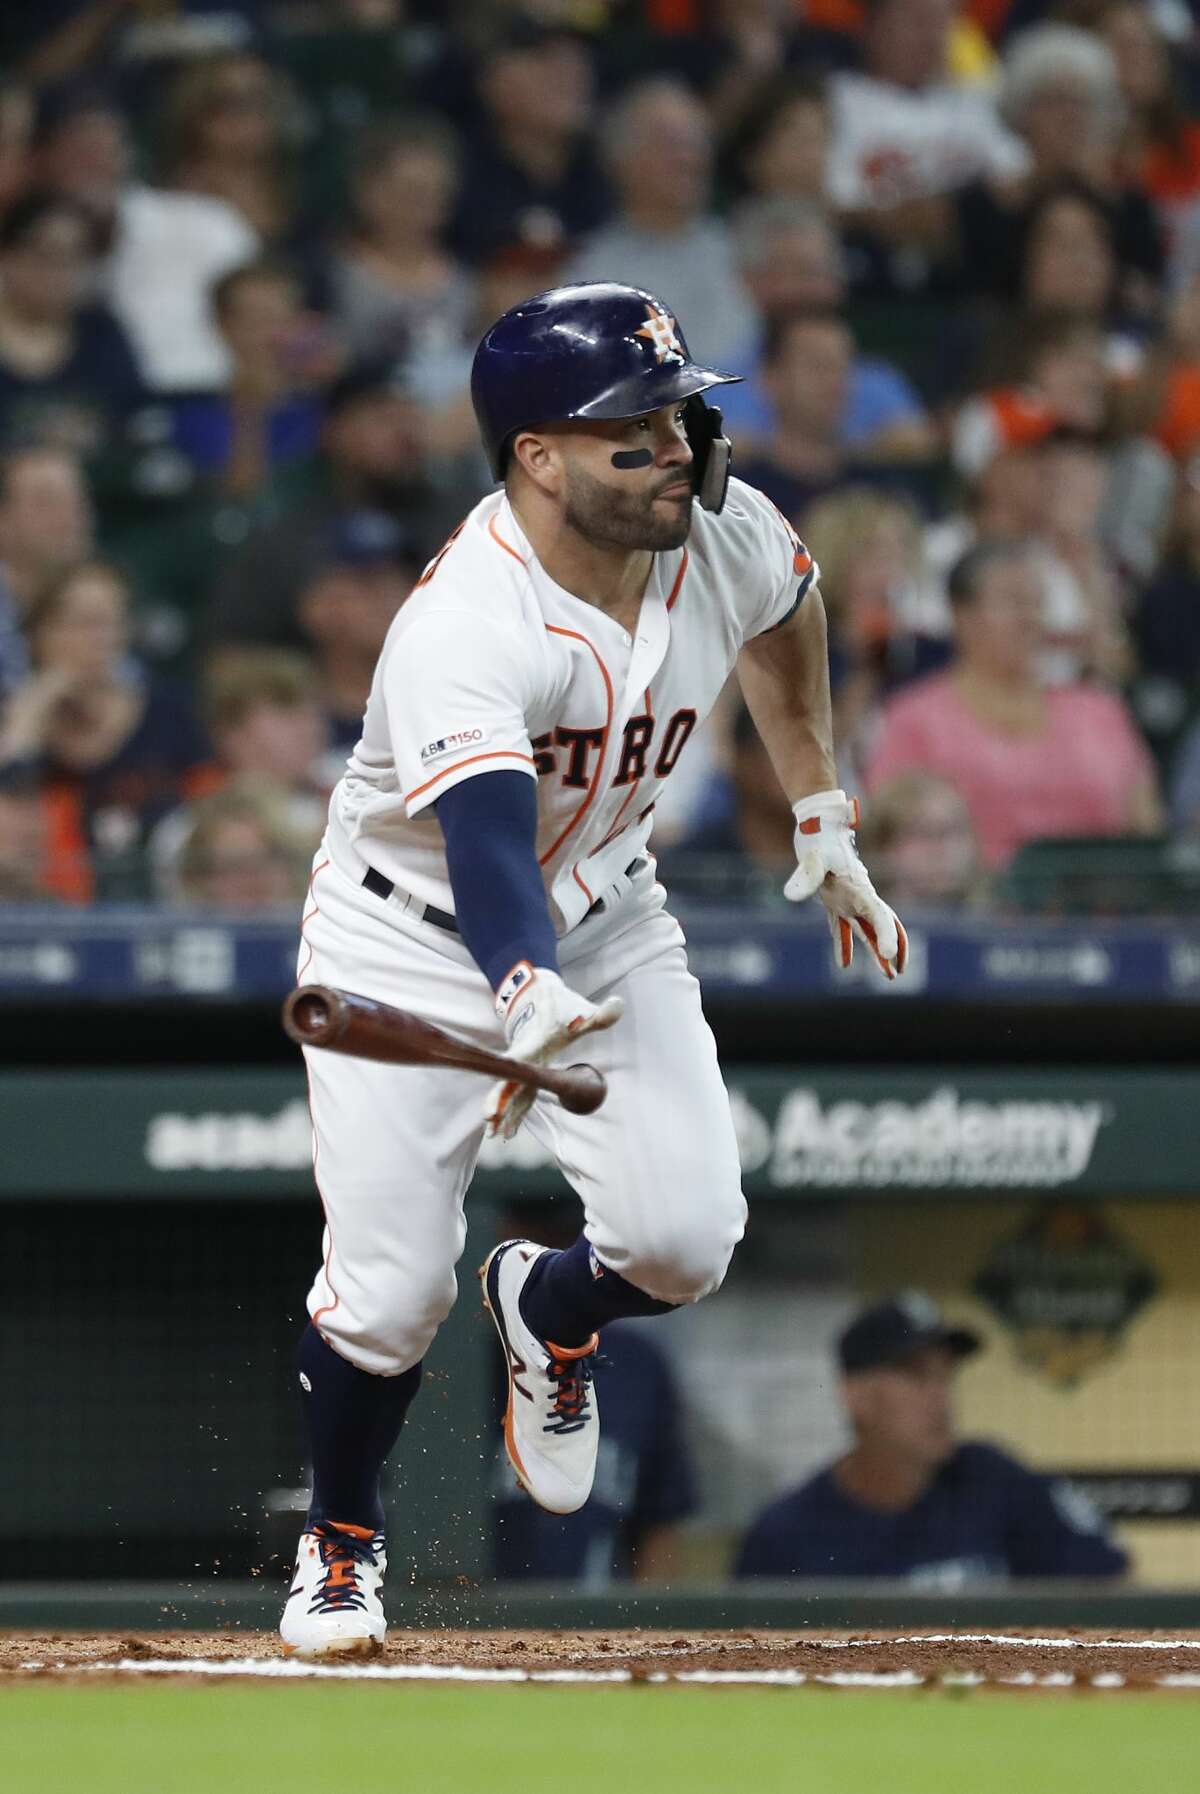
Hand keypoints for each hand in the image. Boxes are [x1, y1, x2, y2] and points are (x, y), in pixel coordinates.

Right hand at [484, 964, 622, 1139]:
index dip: (508, 1078)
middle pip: (507, 1082)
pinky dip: (512, 1112)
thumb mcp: (581, 1011)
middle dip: (498, 1101)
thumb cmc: (560, 1007)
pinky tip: (507, 1132)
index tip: (497, 1087)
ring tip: (494, 1135)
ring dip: (503, 1113)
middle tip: (490, 1120)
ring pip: (509, 1092)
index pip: (517, 1064)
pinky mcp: (524, 1072)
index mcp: (533, 1044)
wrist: (536, 996)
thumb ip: (600, 1014)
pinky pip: (516, 1095)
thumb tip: (618, 1005)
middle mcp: (523, 1057)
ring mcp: (521, 1065)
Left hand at [784, 790, 907, 980]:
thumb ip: (806, 876)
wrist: (817, 824)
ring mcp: (848, 899)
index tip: (889, 955)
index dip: (885, 936)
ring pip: (867, 930)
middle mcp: (859, 896)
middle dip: (892, 948)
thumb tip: (791, 896)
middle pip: (881, 926)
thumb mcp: (812, 856)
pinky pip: (842, 927)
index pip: (878, 916)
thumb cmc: (818, 837)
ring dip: (875, 951)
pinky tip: (844, 964)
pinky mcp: (835, 900)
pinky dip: (844, 945)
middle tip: (897, 972)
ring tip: (887, 975)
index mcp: (860, 887)